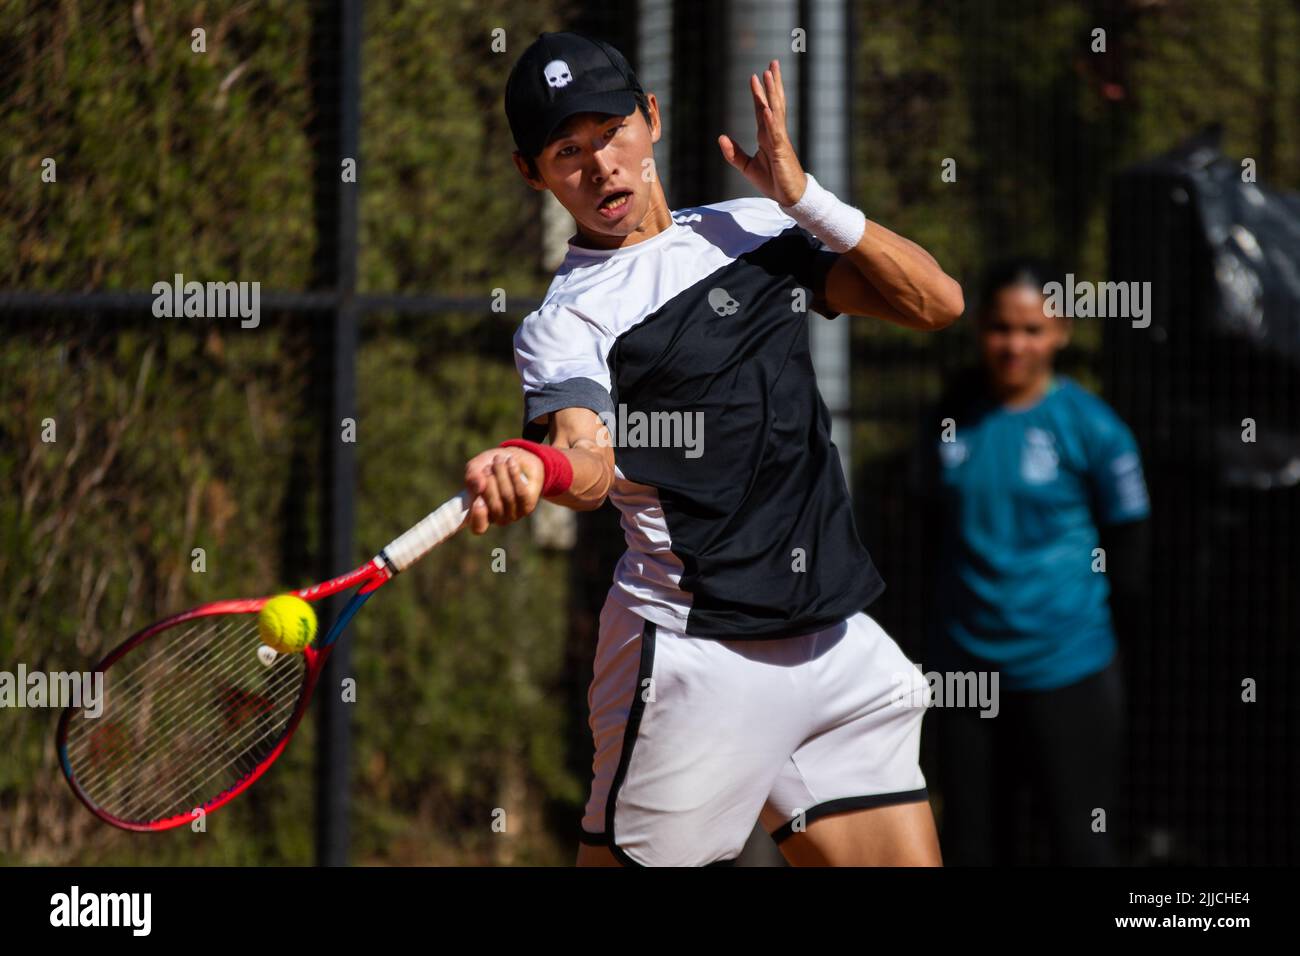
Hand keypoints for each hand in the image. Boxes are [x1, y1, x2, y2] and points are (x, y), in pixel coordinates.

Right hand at [463, 447, 544, 533]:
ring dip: (502, 475)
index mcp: (480, 515)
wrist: (513, 459)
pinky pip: (520, 492)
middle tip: (488, 467)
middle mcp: (497, 519)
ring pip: (508, 497)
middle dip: (490, 483)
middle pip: (495, 506)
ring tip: (498, 460)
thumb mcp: (476, 467)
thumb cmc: (489, 466)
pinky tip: (510, 462)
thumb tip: (478, 487)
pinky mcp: (527, 505)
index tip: (477, 501)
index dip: (478, 517)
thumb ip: (472, 476)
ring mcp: (513, 514)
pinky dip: (514, 475)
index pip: (478, 528)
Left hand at [717, 58, 806, 206]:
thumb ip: (734, 153)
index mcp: (767, 136)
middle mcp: (774, 133)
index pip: (762, 109)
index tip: (756, 76)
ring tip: (770, 73)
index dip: (759, 93)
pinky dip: (770, 119)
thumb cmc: (773, 181)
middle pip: (774, 103)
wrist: (789, 197)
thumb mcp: (747, 166)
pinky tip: (766, 107)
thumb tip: (721, 137)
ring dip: (772, 92)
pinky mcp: (781, 151)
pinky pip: (775, 132)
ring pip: (776, 111)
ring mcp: (779, 140)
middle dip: (772, 83)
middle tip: (772, 63)